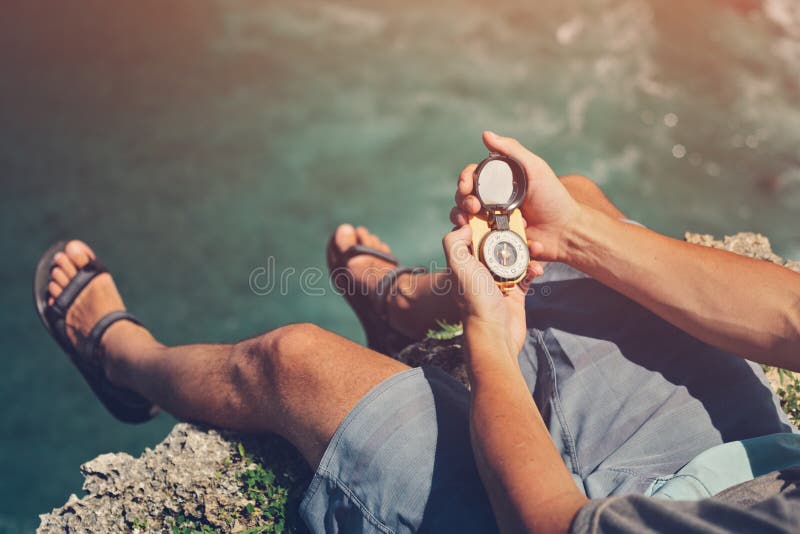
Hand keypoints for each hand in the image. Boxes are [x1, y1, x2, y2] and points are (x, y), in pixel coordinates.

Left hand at [442, 224, 537, 357]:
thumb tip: (465, 226)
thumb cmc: (476, 301)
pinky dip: (534, 269)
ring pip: (515, 256)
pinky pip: (527, 273)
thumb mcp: (458, 268)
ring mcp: (499, 280)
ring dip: (527, 250)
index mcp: (465, 262)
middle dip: (512, 233)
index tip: (499, 211)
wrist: (496, 335)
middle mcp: (480, 269)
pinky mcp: (515, 291)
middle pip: (497, 242)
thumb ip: (454, 243)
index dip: (484, 221)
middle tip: (524, 226)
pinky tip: (537, 269)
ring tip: (537, 247)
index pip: (473, 234)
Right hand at [451, 131, 580, 261]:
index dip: (464, 180)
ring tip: (471, 225)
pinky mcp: (495, 241)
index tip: (466, 186)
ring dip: (462, 221)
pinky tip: (492, 237)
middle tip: (473, 208)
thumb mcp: (535, 169)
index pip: (472, 178)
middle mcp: (492, 202)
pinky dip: (479, 239)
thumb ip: (512, 150)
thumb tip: (486, 134)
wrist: (566, 232)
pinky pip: (478, 242)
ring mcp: (492, 222)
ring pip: (464, 221)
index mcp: (498, 183)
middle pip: (463, 199)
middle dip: (462, 202)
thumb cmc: (553, 198)